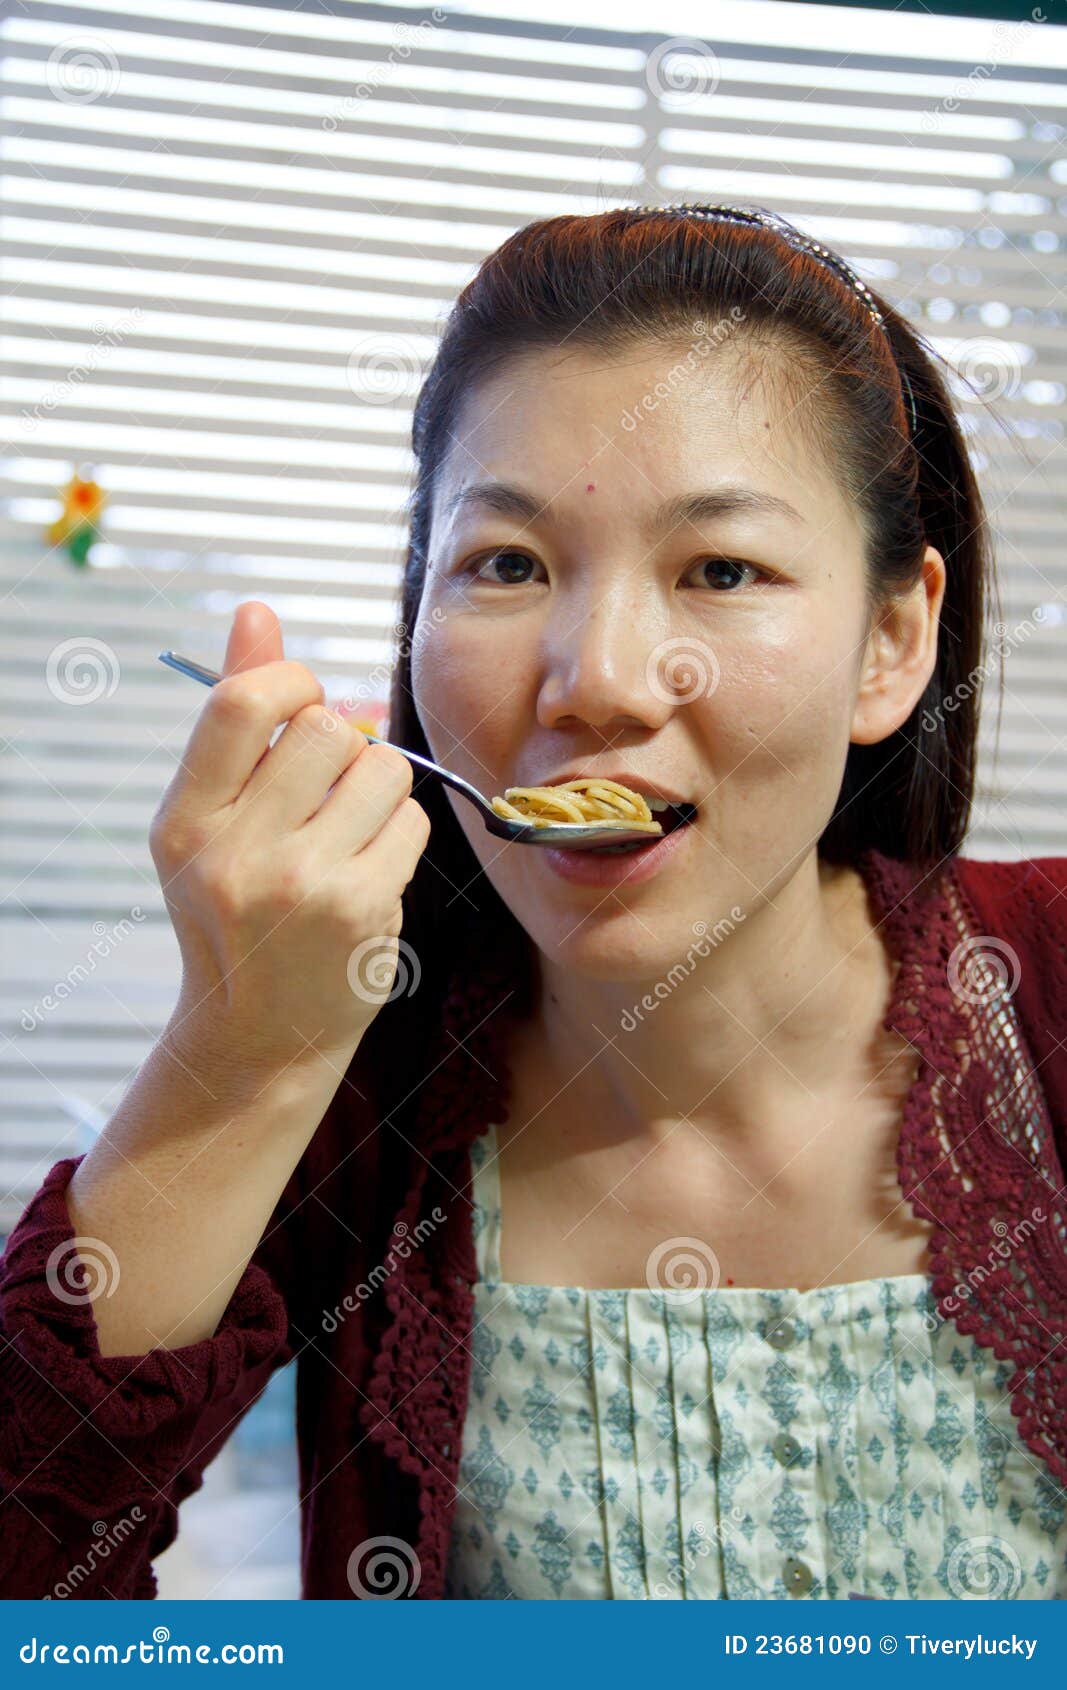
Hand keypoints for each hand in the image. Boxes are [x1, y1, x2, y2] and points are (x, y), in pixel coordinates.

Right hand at [150, 601, 429, 1073]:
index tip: (304, 702)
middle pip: (328, 728)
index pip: (242, 702)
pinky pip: (411, 821)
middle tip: (331, 784)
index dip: (291, 680)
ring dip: (380, 786)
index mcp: (186, 820)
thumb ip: (238, 719)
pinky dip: (401, 834)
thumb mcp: (211, 822)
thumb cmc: (238, 912)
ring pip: (383, 768)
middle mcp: (236, 851)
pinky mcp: (361, 909)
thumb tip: (258, 612)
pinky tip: (372, 867)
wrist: (260, 1036)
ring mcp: (301, 883)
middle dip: (345, 741)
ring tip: (352, 827)